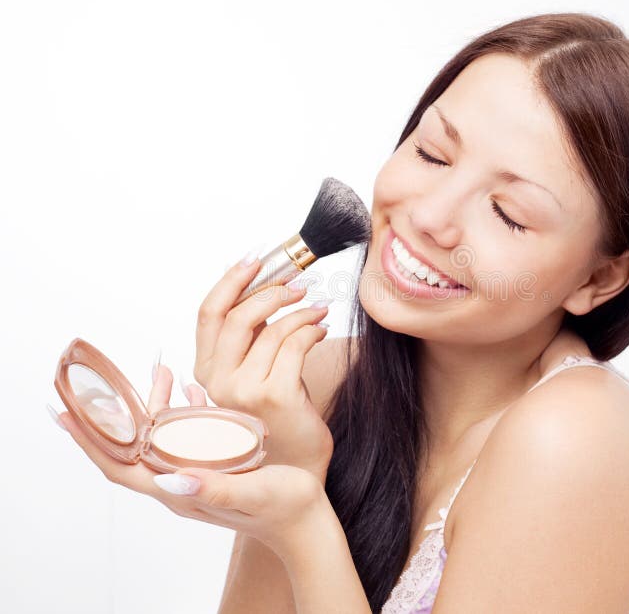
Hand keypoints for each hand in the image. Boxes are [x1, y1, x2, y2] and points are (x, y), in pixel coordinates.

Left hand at [51, 361, 328, 557]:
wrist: (304, 520)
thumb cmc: (281, 508)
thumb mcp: (249, 495)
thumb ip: (211, 487)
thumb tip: (171, 477)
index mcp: (179, 490)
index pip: (118, 464)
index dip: (90, 440)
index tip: (66, 412)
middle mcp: (178, 482)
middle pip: (129, 448)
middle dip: (113, 416)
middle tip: (107, 383)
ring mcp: (193, 474)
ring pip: (156, 438)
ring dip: (151, 407)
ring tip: (162, 373)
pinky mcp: (211, 466)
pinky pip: (184, 435)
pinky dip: (181, 411)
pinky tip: (192, 390)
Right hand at [193, 256, 333, 483]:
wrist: (297, 470)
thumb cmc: (279, 420)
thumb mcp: (254, 375)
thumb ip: (249, 339)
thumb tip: (259, 286)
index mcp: (207, 373)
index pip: (208, 313)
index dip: (232, 280)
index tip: (256, 259)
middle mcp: (217, 383)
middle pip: (237, 315)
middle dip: (271, 289)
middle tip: (297, 282)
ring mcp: (244, 391)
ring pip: (272, 328)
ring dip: (301, 310)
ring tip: (318, 309)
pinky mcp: (276, 396)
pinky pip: (295, 343)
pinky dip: (312, 329)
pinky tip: (321, 330)